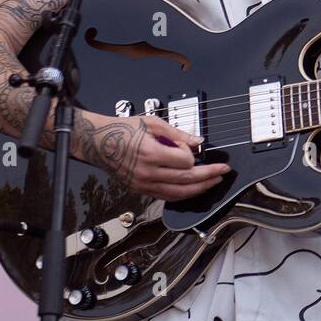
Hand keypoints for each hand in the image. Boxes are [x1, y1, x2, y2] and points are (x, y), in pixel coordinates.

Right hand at [78, 111, 229, 201]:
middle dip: (209, 176)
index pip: (185, 161)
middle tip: (223, 171)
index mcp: (152, 154)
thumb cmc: (121, 129)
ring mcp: (144, 184)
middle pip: (187, 180)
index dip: (192, 153)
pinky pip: (166, 197)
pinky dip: (182, 194)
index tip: (189, 146)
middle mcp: (148, 172)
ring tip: (213, 182)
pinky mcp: (141, 189)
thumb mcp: (152, 123)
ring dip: (200, 189)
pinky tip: (193, 189)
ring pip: (179, 194)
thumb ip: (177, 133)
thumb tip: (197, 140)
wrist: (97, 142)